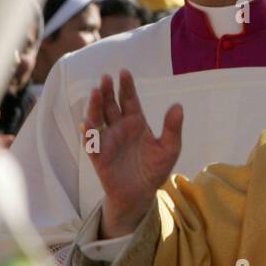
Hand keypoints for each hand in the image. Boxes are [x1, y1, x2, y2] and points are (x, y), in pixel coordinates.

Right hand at [82, 70, 182, 239]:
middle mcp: (119, 128)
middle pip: (111, 105)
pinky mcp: (99, 156)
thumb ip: (173, 128)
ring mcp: (108, 140)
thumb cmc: (155, 169)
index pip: (129, 100)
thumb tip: (178, 106)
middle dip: (107, 91)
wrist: (142, 193)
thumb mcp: (170, 148)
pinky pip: (91, 142)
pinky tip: (87, 122)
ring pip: (98, 119)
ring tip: (95, 92)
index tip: (124, 72)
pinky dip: (88, 132)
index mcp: (136, 123)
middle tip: (106, 77)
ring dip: (95, 106)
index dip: (126, 87)